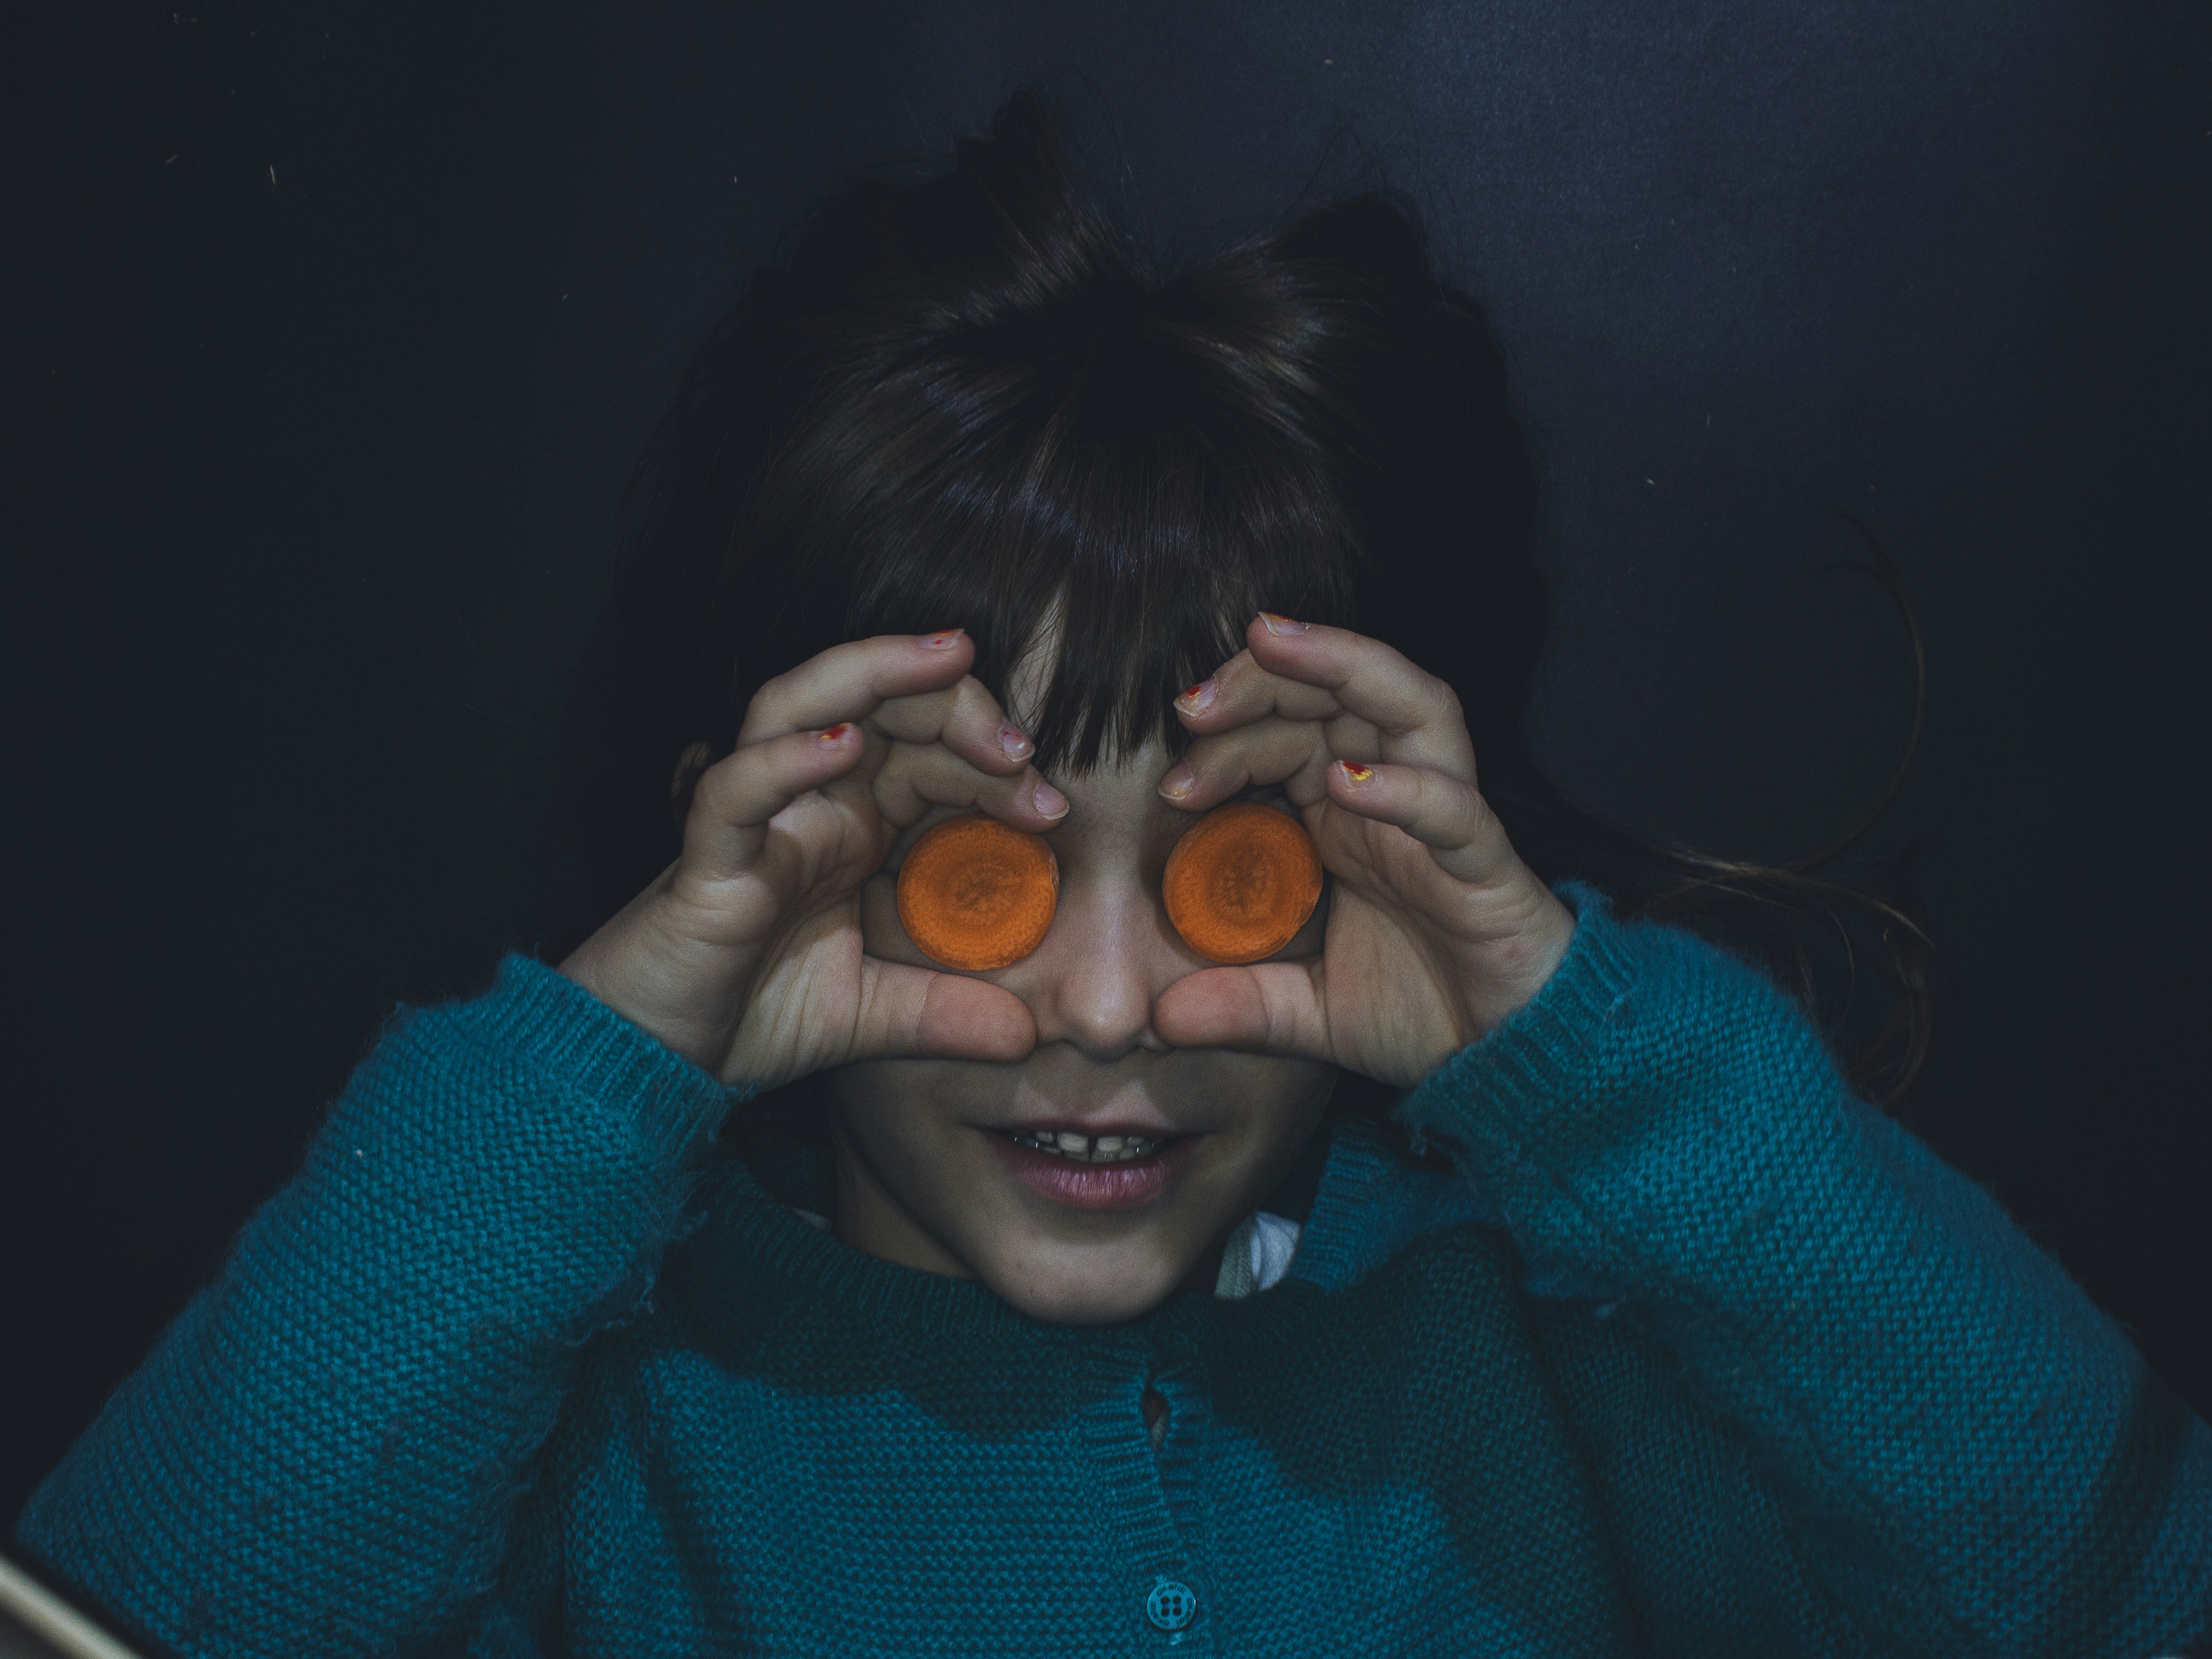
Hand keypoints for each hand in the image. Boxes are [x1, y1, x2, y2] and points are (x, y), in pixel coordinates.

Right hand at [559, 631, 1066, 1087]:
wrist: (649, 1063)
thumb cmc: (742, 1015)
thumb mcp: (868, 1018)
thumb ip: (944, 1014)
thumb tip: (1030, 1032)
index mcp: (847, 827)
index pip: (926, 754)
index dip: (992, 762)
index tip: (1054, 806)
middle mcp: (803, 806)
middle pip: (877, 706)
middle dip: (954, 705)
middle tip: (1021, 744)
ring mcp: (752, 823)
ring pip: (797, 706)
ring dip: (874, 674)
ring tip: (948, 661)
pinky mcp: (703, 861)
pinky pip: (735, 792)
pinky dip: (783, 760)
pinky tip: (840, 746)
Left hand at [1151, 615, 1575, 1088]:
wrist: (1512, 1063)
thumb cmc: (1425, 1013)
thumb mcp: (1312, 1014)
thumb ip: (1242, 1005)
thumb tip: (1161, 1016)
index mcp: (1349, 818)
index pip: (1289, 734)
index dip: (1228, 736)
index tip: (1170, 782)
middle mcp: (1397, 801)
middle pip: (1339, 695)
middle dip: (1265, 680)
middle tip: (1192, 704)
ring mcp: (1447, 825)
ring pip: (1412, 708)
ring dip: (1343, 666)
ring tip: (1273, 645)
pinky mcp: (1488, 869)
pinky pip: (1455, 813)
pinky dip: (1405, 788)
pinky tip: (1349, 781)